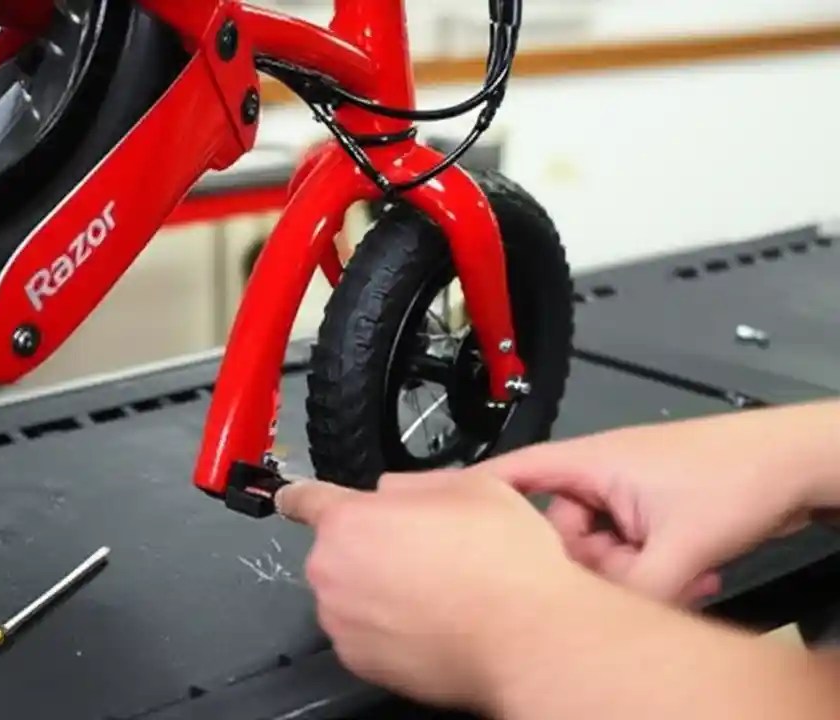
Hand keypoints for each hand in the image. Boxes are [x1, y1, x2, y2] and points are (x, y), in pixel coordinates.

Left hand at [276, 471, 585, 711]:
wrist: (528, 639)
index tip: (290, 497)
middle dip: (371, 548)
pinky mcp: (359, 661)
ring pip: (351, 592)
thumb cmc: (503, 563)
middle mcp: (332, 571)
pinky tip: (433, 622)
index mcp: (349, 521)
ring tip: (437, 592)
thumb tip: (391, 495)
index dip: (301, 495)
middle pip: (339, 550)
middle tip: (425, 554)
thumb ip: (413, 484)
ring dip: (378, 590)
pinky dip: (388, 628)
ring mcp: (342, 621)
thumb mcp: (470, 486)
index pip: (304, 498)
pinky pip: (365, 633)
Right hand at [479, 407, 832, 603]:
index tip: (441, 518)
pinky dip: (654, 571)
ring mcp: (627, 498)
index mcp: (588, 462)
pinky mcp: (652, 517)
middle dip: (594, 565)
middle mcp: (600, 477)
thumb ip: (631, 591)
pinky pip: (630, 557)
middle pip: (560, 535)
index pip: (508, 474)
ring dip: (632, 573)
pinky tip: (690, 575)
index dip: (471, 497)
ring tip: (678, 574)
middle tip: (633, 575)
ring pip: (599, 552)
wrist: (800, 465)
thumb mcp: (679, 544)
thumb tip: (603, 623)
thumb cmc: (742, 471)